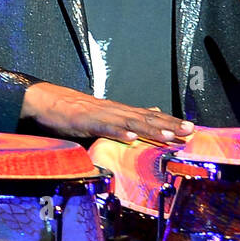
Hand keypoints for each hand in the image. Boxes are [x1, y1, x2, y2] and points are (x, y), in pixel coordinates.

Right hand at [20, 82, 193, 142]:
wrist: (46, 101)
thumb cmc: (76, 110)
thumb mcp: (107, 113)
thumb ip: (130, 116)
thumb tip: (154, 113)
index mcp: (121, 111)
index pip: (152, 117)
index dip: (172, 122)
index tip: (192, 128)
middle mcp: (116, 111)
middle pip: (147, 119)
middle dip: (170, 126)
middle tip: (190, 131)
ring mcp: (102, 116)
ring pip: (131, 123)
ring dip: (151, 130)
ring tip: (168, 136)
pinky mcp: (86, 122)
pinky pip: (104, 129)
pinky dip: (118, 134)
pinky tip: (131, 139)